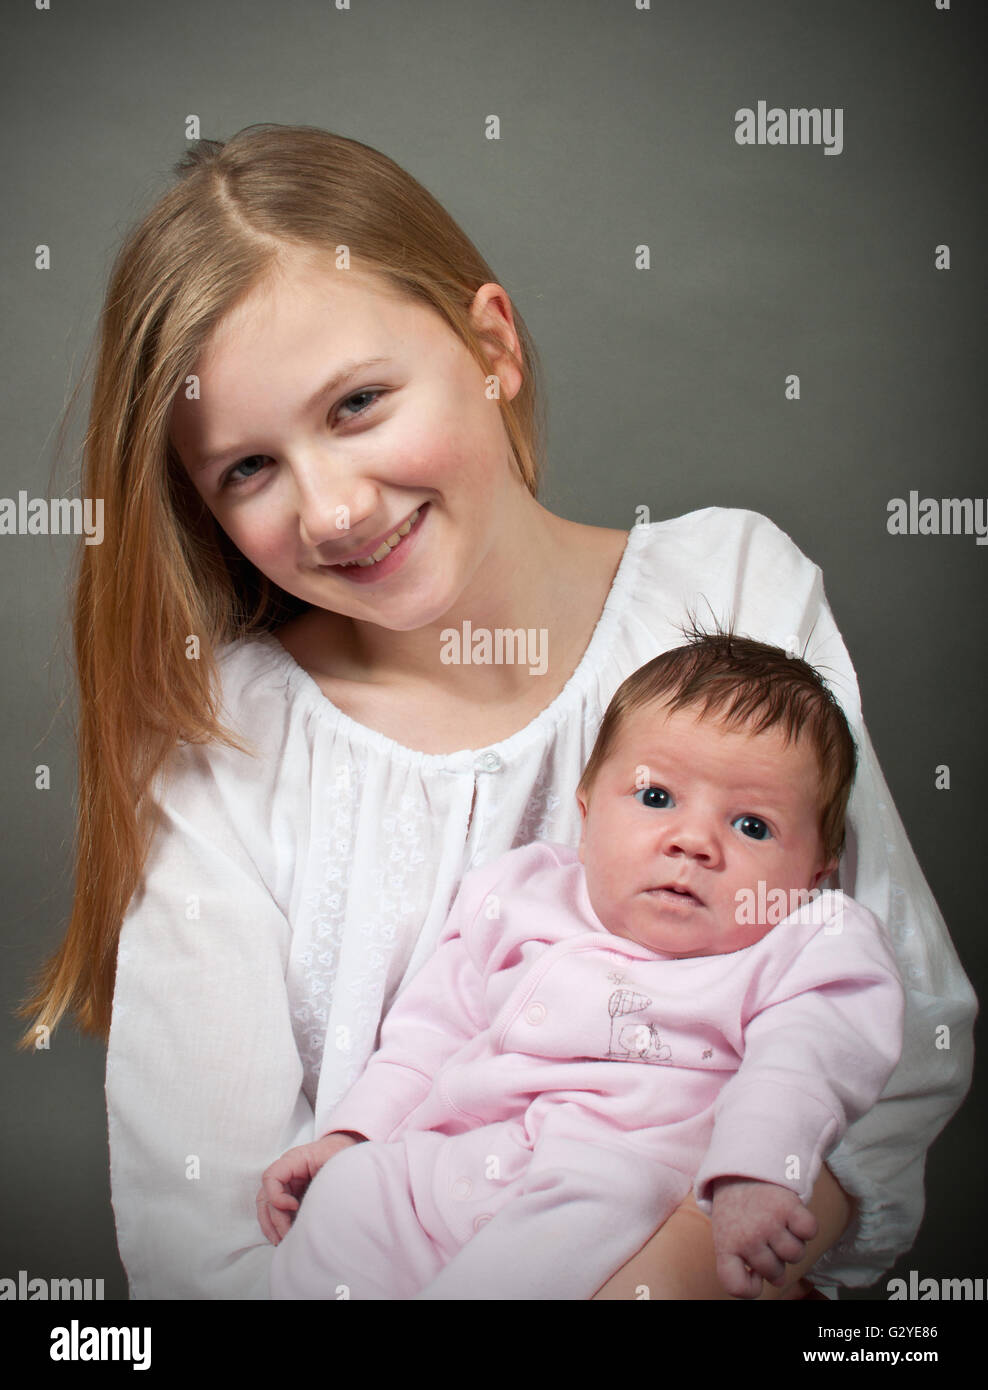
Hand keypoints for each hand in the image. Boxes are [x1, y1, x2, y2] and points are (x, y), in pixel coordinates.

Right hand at [256, 1131, 363, 1244]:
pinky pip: (273, 1211)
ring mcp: (285, 1184)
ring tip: (282, 1242)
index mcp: (295, 1159)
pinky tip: (283, 1238)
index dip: (276, 1195)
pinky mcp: (289, 1195)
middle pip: (265, 1196)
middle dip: (275, 1219)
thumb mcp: (337, 1161)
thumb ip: (329, 1176)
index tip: (295, 1207)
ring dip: (271, 1226)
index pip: (271, 1176)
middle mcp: (285, 1172)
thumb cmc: (339, 1153)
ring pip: (266, 1207)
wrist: (343, 1149)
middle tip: (289, 1235)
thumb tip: (328, 1203)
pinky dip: (275, 1226)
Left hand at [710, 1177, 818, 1298]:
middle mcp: (747, 1237)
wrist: (740, 1167)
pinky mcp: (788, 1206)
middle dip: (775, 1260)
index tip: (752, 1273)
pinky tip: (791, 1216)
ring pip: (796, 1255)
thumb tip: (774, 1281)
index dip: (750, 1287)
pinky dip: (806, 1226)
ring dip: (792, 1243)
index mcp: (726, 1246)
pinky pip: (809, 1231)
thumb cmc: (737, 1209)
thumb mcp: (726, 1235)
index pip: (736, 1286)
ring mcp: (769, 1222)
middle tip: (765, 1236)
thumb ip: (741, 1263)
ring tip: (778, 1225)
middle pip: (776, 1274)